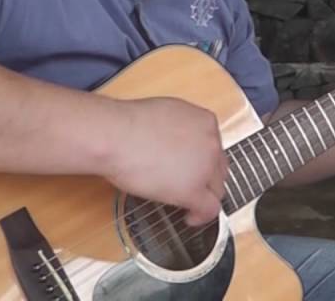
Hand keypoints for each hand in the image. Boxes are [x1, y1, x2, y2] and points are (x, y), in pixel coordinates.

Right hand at [104, 97, 226, 225]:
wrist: (116, 136)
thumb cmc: (127, 125)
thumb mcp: (167, 115)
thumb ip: (181, 130)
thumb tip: (174, 142)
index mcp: (206, 122)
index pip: (214, 148)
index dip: (205, 162)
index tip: (196, 169)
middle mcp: (211, 142)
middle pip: (219, 168)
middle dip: (207, 180)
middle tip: (193, 187)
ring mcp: (205, 167)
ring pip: (216, 189)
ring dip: (204, 196)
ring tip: (190, 204)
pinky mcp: (192, 189)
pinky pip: (209, 208)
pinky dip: (201, 216)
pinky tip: (190, 218)